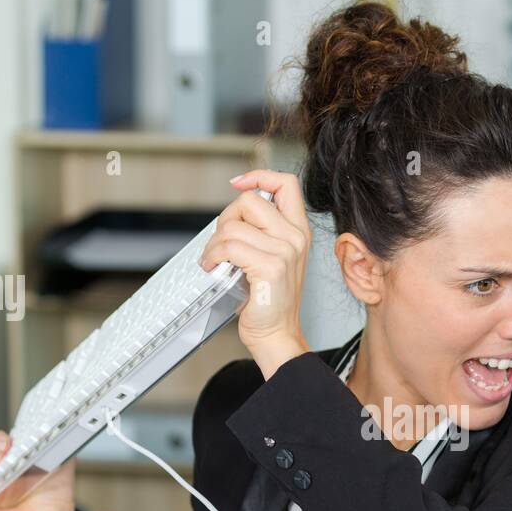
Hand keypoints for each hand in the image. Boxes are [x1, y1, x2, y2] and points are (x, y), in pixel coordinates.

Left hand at [200, 169, 311, 378]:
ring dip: (214, 245)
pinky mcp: (270, 267)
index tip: (238, 184)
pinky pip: (229, 247)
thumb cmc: (269, 301)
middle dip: (226, 220)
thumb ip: (262, 231)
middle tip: (221, 244)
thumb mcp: (273, 258)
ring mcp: (285, 252)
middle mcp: (295, 238)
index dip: (259, 176)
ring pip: (234, 226)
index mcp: (299, 230)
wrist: (276, 335)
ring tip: (214, 261)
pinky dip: (213, 257)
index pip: (286, 183)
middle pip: (250, 201)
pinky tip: (213, 268)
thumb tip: (234, 211)